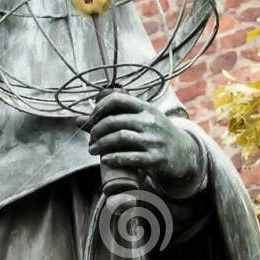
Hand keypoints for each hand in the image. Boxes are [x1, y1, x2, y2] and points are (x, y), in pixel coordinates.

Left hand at [83, 91, 205, 198]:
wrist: (185, 154)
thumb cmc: (154, 135)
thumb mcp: (138, 121)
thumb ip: (109, 119)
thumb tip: (75, 120)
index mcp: (145, 108)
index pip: (117, 99)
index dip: (98, 108)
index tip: (90, 120)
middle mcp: (150, 121)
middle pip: (114, 120)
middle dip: (96, 130)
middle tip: (90, 139)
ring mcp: (154, 140)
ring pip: (120, 137)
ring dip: (100, 144)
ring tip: (92, 150)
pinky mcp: (156, 158)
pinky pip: (130, 157)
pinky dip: (114, 158)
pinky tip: (105, 160)